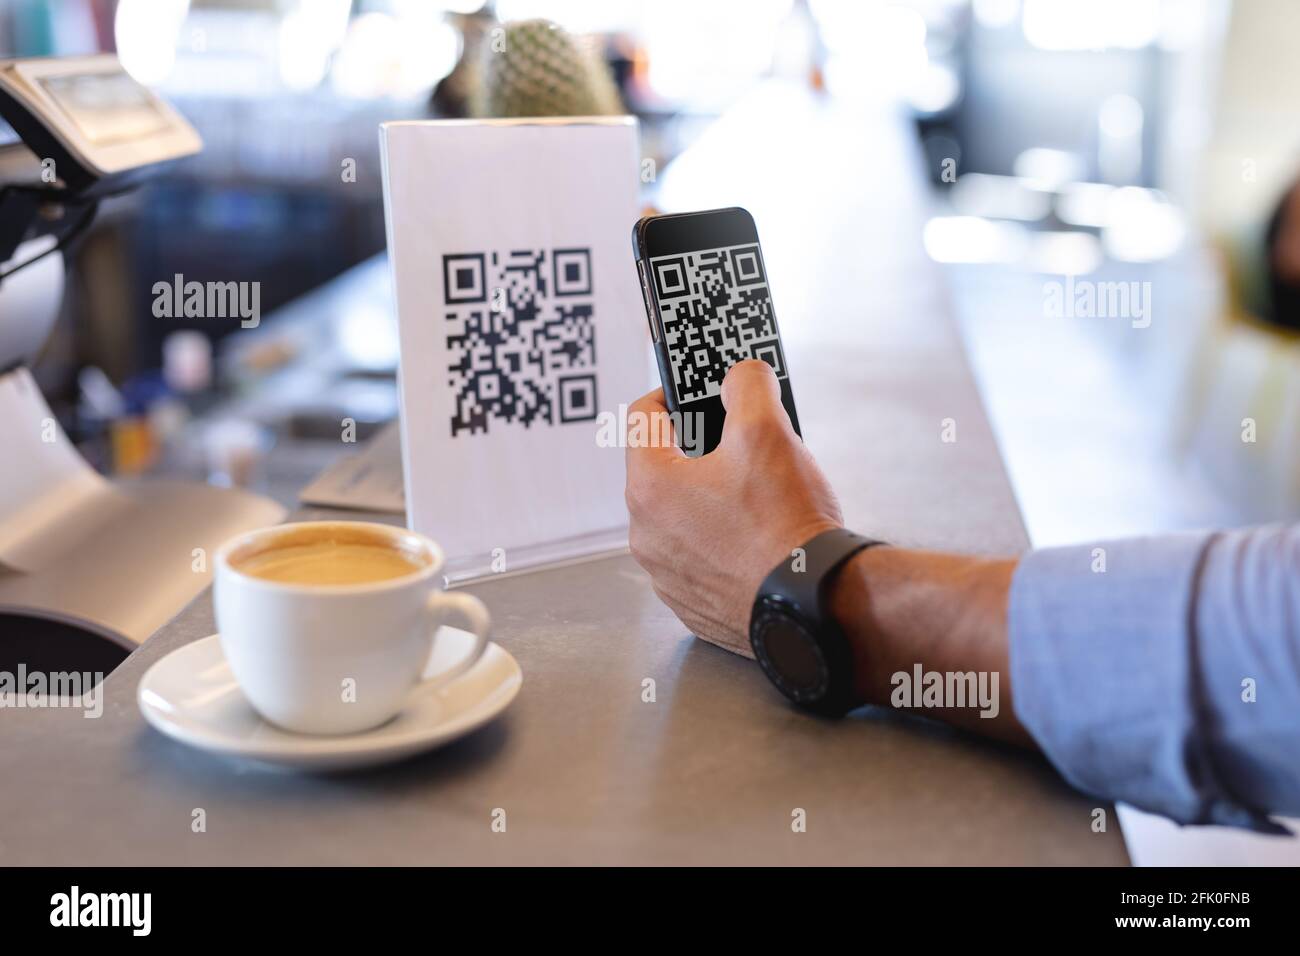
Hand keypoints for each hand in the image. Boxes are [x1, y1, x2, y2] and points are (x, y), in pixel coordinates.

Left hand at [625, 360, 843, 655]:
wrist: (816, 603)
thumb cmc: (787, 525)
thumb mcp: (768, 431)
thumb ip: (746, 384)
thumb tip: (739, 373)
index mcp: (650, 487)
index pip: (641, 418)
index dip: (671, 395)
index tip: (693, 393)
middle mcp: (645, 534)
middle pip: (660, 469)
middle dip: (695, 451)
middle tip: (738, 446)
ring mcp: (665, 574)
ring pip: (677, 516)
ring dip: (706, 499)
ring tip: (753, 496)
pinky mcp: (690, 603)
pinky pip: (695, 558)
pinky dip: (717, 543)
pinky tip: (754, 537)